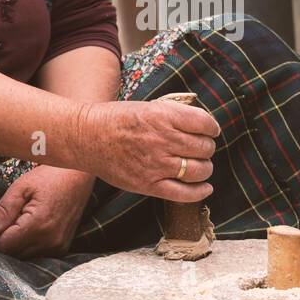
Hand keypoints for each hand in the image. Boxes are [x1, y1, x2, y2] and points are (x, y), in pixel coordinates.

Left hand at [0, 164, 95, 258]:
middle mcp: (50, 241)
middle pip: (13, 254)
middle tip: (10, 219)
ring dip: (18, 244)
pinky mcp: (62, 248)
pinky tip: (33, 228)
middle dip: (5, 240)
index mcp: (38, 225)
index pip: (3, 246)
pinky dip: (30, 245)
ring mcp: (58, 246)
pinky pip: (37, 254)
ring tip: (23, 221)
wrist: (79, 176)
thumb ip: (3, 211)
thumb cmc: (50, 177)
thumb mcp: (21, 188)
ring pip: (24, 257)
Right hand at [75, 99, 218, 201]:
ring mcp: (156, 164)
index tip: (210, 131)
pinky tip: (205, 187)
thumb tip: (201, 125)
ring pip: (200, 170)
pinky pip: (185, 193)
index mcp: (164, 116)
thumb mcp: (149, 106)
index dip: (212, 128)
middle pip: (205, 148)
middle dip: (207, 148)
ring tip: (200, 166)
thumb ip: (174, 115)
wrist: (87, 136)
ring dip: (205, 168)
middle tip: (201, 149)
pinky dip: (200, 191)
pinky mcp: (149, 184)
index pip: (205, 124)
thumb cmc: (117, 119)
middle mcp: (163, 140)